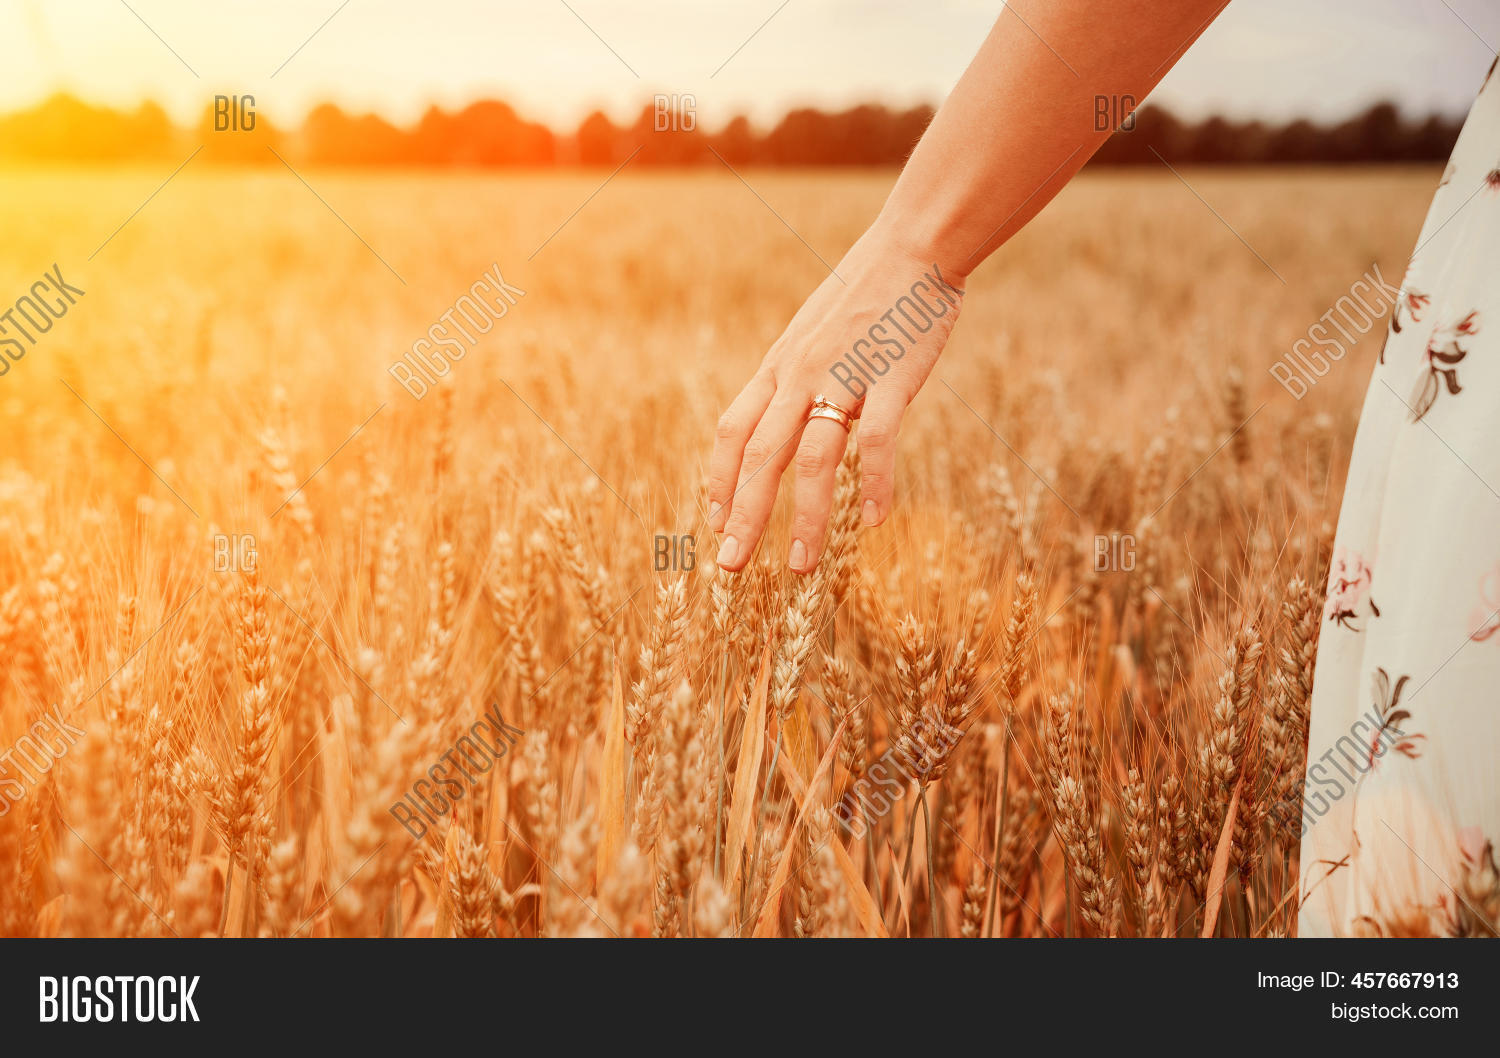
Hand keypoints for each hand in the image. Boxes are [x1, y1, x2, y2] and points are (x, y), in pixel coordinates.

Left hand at [707, 229, 964, 572]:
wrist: (914, 246)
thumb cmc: (867, 293)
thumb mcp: (813, 333)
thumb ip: (795, 375)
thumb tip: (781, 419)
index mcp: (780, 366)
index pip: (734, 430)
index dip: (720, 480)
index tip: (715, 522)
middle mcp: (801, 374)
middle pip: (761, 455)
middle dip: (744, 514)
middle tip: (731, 566)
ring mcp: (845, 376)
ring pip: (812, 458)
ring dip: (804, 517)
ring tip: (799, 564)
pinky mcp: (892, 377)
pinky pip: (878, 440)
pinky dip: (874, 483)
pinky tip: (874, 521)